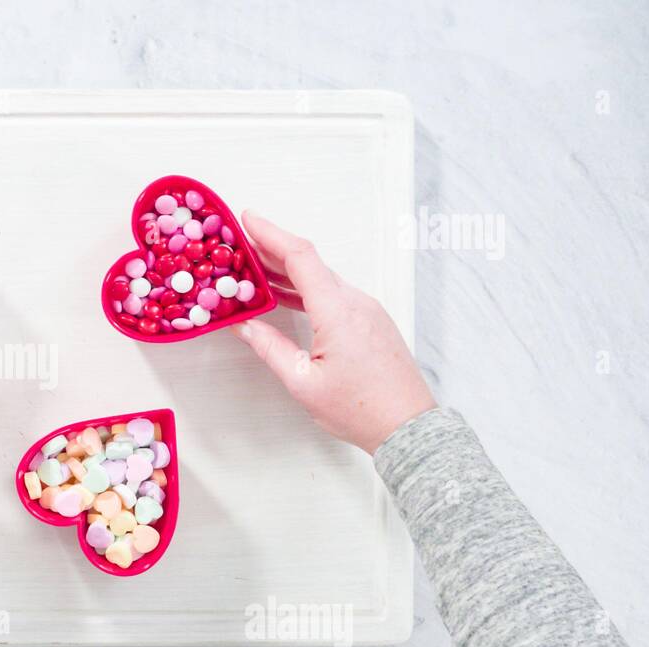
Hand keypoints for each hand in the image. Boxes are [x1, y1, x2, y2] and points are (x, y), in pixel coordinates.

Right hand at [228, 212, 435, 453]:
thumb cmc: (360, 409)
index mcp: (337, 311)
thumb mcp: (302, 382)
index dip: (270, 234)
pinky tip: (287, 297)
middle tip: (241, 245)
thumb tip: (244, 325)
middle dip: (273, 250)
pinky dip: (306, 288)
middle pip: (310, 263)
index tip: (247, 218)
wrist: (407, 426)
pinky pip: (334, 294)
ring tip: (256, 271)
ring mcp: (366, 310)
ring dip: (288, 271)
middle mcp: (355, 302)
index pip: (300, 257)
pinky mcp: (371, 321)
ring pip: (322, 278)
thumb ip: (269, 348)